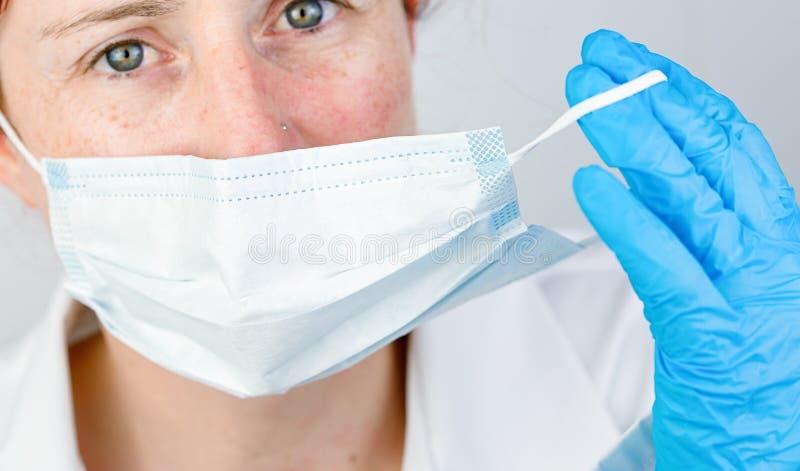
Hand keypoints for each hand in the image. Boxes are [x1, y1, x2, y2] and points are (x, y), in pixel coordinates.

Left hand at [567, 29, 799, 467]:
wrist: (779, 462)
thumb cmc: (754, 378)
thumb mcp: (737, 287)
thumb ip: (698, 233)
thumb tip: (639, 179)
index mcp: (777, 235)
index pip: (731, 146)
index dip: (683, 96)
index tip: (639, 63)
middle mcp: (770, 251)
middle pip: (708, 150)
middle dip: (649, 93)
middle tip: (599, 56)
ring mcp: (745, 292)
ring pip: (686, 191)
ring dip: (629, 132)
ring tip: (585, 92)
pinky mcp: (709, 337)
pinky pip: (662, 264)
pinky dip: (626, 217)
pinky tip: (590, 180)